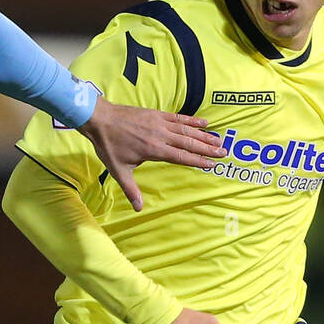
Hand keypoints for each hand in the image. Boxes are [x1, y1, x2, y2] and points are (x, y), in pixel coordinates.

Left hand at [77, 96, 220, 210]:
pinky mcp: (157, 114)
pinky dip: (192, 120)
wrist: (100, 119)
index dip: (198, 160)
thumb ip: (131, 189)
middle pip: (189, 142)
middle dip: (207, 148)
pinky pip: (178, 117)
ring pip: (187, 129)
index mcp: (154, 150)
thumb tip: (139, 209)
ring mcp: (160, 123)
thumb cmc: (109, 146)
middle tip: (224, 152)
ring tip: (219, 140)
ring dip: (204, 135)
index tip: (212, 164)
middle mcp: (161, 135)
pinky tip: (204, 122)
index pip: (182, 157)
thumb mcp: (118, 171)